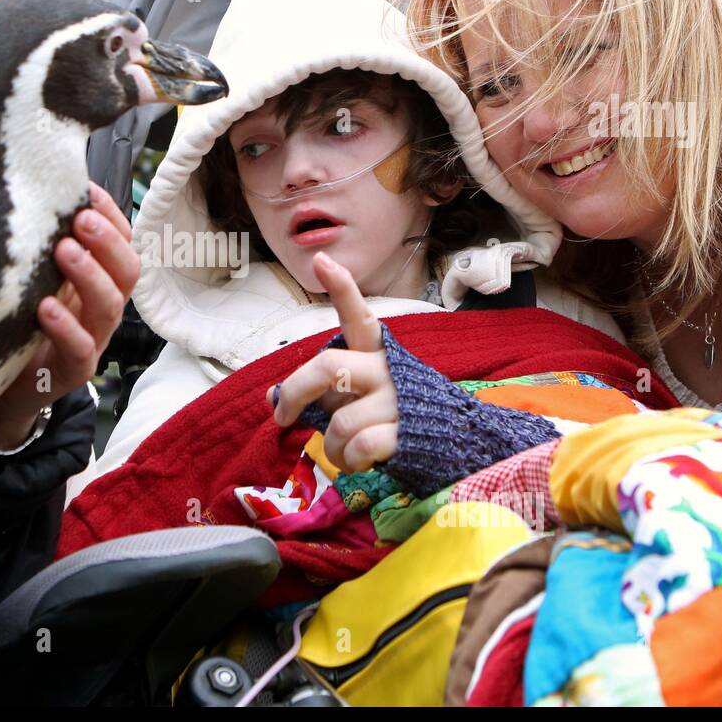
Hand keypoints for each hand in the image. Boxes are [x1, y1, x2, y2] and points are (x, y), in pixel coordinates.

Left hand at [0, 183, 140, 449]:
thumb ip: (43, 243)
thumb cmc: (21, 322)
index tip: (87, 190)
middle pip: (127, 271)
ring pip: (109, 307)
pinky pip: (80, 350)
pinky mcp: (71, 371)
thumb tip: (35, 187)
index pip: (122, 241)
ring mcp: (92, 341)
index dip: (111, 215)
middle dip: (108, 241)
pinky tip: (46, 306)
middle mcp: (101, 307)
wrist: (1, 385)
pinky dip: (66, 327)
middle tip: (81, 218)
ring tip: (65, 250)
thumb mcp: (35, 276)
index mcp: (98, 279)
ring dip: (90, 275)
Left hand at [270, 251, 397, 471]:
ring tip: (343, 451)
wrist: (450, 447)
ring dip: (330, 446)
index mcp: (376, 355)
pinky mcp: (404, 433)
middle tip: (282, 415)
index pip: (358, 316)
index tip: (321, 259)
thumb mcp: (354, 397)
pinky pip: (357, 447)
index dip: (341, 287)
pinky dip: (349, 461)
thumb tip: (271, 398)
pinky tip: (360, 462)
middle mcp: (386, 370)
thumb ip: (319, 392)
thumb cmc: (390, 417)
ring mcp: (397, 401)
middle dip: (296, 391)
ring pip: (339, 422)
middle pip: (328, 367)